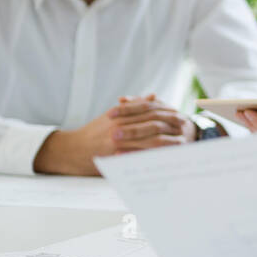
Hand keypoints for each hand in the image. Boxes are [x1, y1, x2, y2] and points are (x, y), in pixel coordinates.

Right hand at [34, 94, 196, 175]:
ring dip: (167, 142)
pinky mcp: (115, 157)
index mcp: (119, 115)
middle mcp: (119, 127)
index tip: (179, 115)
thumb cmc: (93, 133)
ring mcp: (117, 142)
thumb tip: (153, 96)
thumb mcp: (112, 115)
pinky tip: (166, 160)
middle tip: (185, 129)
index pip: (148, 111)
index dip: (166, 113)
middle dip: (170, 126)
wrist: (71, 150)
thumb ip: (133, 106)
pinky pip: (139, 157)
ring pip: (148, 141)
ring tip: (181, 144)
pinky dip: (153, 157)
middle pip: (151, 124)